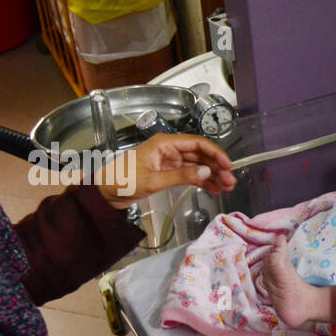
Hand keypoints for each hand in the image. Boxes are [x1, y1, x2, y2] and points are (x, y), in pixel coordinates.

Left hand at [95, 133, 236, 207]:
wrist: (105, 192)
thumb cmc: (123, 181)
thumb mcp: (152, 180)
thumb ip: (181, 176)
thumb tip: (207, 172)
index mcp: (165, 143)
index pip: (197, 143)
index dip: (215, 153)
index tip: (227, 166)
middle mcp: (170, 149)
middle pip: (200, 154)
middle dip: (217, 167)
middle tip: (231, 182)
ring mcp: (170, 161)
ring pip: (198, 165)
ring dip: (213, 175)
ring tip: (227, 188)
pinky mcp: (168, 172)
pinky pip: (190, 174)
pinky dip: (202, 181)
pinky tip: (214, 189)